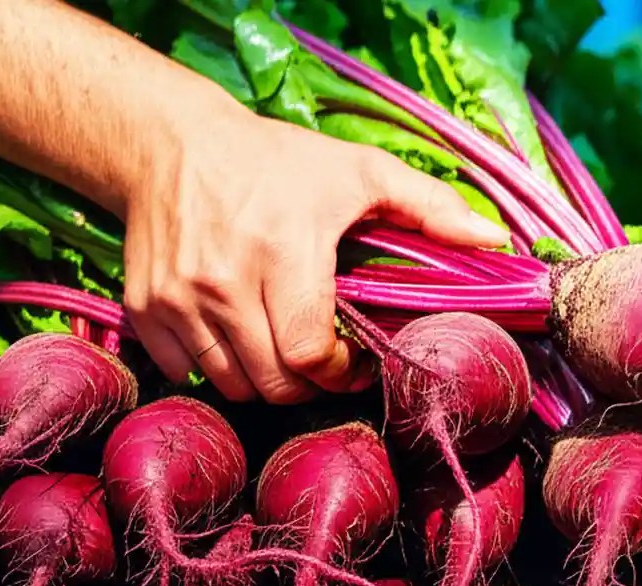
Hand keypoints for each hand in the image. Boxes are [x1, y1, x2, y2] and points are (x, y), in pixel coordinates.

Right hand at [122, 109, 508, 403]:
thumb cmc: (277, 161)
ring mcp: (178, 299)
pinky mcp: (146, 309)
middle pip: (275, 382)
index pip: (313, 353)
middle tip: (325, 361)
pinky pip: (187, 371)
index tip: (356, 361)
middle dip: (309, 384)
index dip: (342, 371)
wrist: (171, 143)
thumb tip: (495, 242)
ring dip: (266, 381)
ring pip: (232, 385)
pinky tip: (240, 338)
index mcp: (284, 251)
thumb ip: (431, 207)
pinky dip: (217, 369)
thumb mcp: (361, 172)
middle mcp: (224, 281)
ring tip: (284, 349)